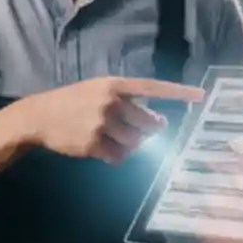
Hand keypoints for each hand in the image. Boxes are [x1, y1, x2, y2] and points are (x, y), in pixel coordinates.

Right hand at [15, 77, 203, 164]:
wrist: (40, 116)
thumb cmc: (73, 101)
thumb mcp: (99, 90)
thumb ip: (127, 101)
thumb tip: (157, 121)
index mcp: (115, 85)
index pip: (153, 88)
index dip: (178, 92)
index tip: (201, 95)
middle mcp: (111, 102)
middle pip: (149, 124)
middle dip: (148, 132)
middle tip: (137, 132)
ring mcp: (102, 123)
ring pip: (136, 143)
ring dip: (130, 146)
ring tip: (112, 139)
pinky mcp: (93, 144)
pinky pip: (120, 157)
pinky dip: (116, 157)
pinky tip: (103, 150)